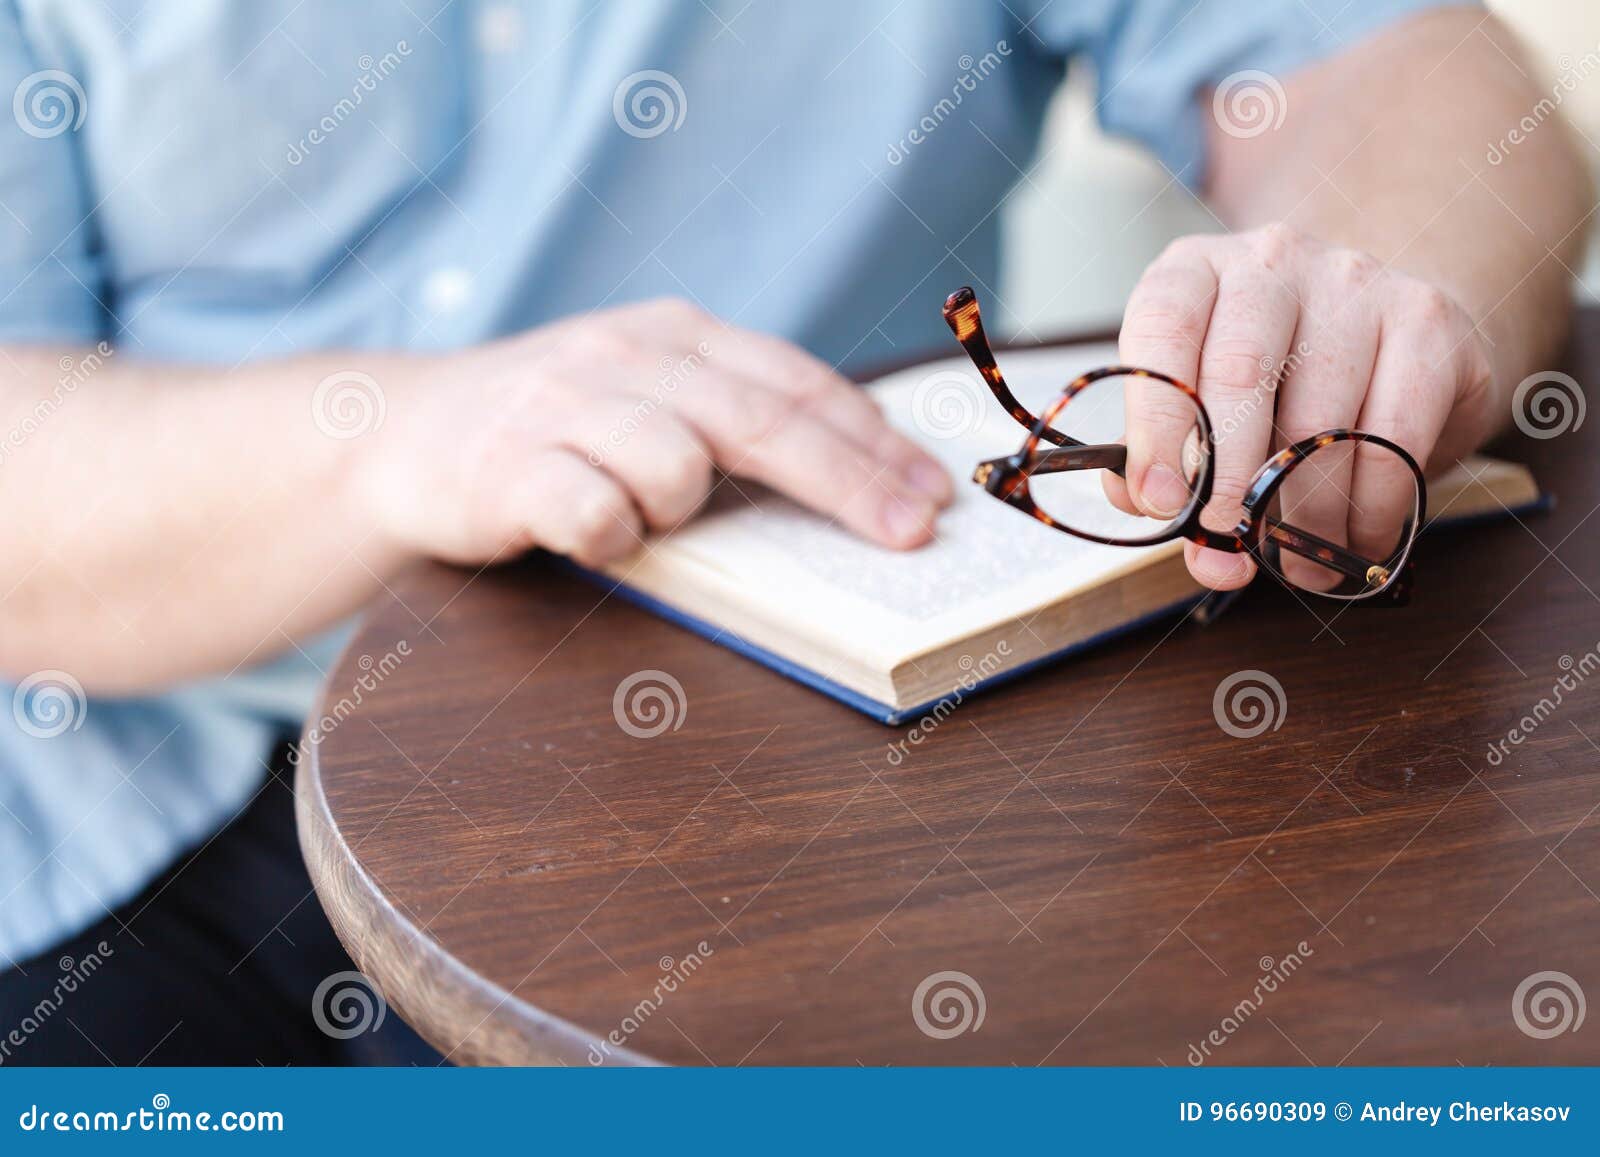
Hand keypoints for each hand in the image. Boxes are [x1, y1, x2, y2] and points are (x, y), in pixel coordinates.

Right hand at [363, 298, 952, 566]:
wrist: (402, 437)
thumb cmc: (554, 430)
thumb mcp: (648, 395)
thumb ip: (730, 416)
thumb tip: (861, 472)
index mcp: (675, 335)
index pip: (796, 383)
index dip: (871, 440)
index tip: (930, 492)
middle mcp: (625, 355)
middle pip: (762, 421)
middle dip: (848, 481)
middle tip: (910, 534)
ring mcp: (563, 405)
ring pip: (676, 463)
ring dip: (684, 508)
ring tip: (650, 515)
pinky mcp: (508, 466)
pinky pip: (596, 512)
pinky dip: (614, 536)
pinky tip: (600, 538)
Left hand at [1113, 224, 1493, 589]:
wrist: (1392, 334)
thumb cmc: (1279, 378)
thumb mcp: (1205, 401)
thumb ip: (1166, 454)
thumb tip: (1149, 509)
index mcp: (1195, 272)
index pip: (1161, 330)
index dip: (1154, 423)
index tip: (1158, 501)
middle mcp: (1272, 262)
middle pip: (1241, 372)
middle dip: (1228, 479)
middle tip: (1226, 545)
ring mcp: (1356, 283)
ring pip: (1321, 418)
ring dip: (1306, 514)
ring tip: (1299, 561)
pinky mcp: (1428, 322)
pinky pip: (1393, 436)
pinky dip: (1372, 508)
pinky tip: (1358, 539)